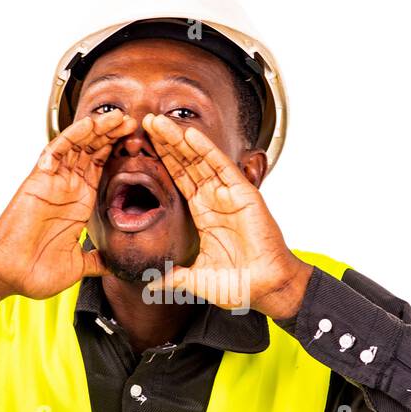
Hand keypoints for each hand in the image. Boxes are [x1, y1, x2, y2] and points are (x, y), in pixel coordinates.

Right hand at [0, 110, 135, 301]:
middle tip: (133, 122)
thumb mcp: (78, 266)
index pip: (102, 169)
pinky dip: (72, 137)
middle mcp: (68, 189)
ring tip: (118, 118)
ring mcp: (53, 183)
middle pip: (92, 151)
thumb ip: (97, 261)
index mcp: (80, 204)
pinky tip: (89, 125)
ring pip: (77, 146)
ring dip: (97, 130)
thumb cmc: (35, 272)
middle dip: (112, 135)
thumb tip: (115, 266)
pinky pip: (56, 151)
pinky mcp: (38, 180)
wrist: (9, 277)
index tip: (140, 142)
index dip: (119, 153)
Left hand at [140, 113, 311, 319]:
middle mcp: (216, 200)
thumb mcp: (196, 279)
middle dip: (167, 143)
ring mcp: (230, 195)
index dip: (163, 162)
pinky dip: (206, 149)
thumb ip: (173, 277)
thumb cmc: (239, 285)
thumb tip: (151, 285)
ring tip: (158, 122)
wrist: (266, 290)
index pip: (180, 180)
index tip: (144, 146)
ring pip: (200, 160)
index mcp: (205, 215)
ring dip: (179, 140)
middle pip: (187, 164)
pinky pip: (222, 166)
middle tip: (146, 121)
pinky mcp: (244, 194)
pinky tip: (189, 134)